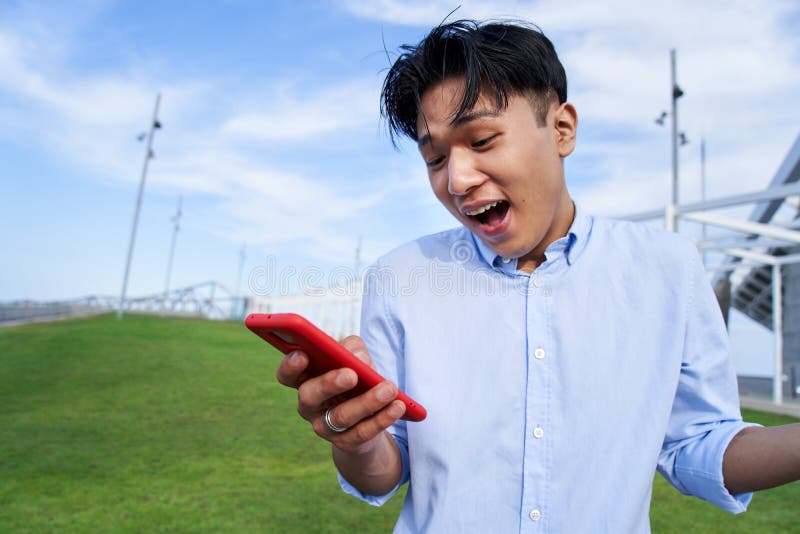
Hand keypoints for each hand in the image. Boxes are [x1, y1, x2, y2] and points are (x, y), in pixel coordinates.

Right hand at [275, 335, 406, 453]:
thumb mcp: (355, 360)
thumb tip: (356, 356)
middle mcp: (309, 405)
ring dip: (367, 401)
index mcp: (305, 379)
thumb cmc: (357, 379)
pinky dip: (382, 418)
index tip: (303, 354)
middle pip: (309, 396)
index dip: (290, 365)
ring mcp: (324, 426)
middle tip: (351, 374)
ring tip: (389, 388)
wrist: (368, 419)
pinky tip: (398, 406)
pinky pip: (362, 432)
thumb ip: (353, 350)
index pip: (287, 374)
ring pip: (341, 416)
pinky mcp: (345, 442)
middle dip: (329, 383)